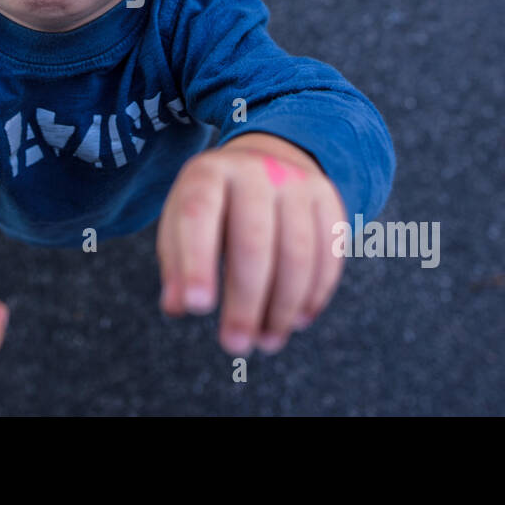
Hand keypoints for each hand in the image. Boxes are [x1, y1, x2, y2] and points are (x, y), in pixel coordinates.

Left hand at [156, 134, 345, 354]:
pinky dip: (315, 294)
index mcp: (209, 173)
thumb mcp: (182, 221)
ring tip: (267, 341)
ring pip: (297, 252)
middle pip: (254, 242)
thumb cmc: (213, 206)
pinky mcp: (329, 198)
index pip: (198, 215)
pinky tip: (297, 320)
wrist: (265, 159)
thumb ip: (176, 261)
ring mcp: (297, 182)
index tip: (196, 309)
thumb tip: (177, 305)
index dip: (196, 262)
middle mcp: (256, 171)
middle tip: (236, 345)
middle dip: (246, 301)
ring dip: (283, 306)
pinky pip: (329, 252)